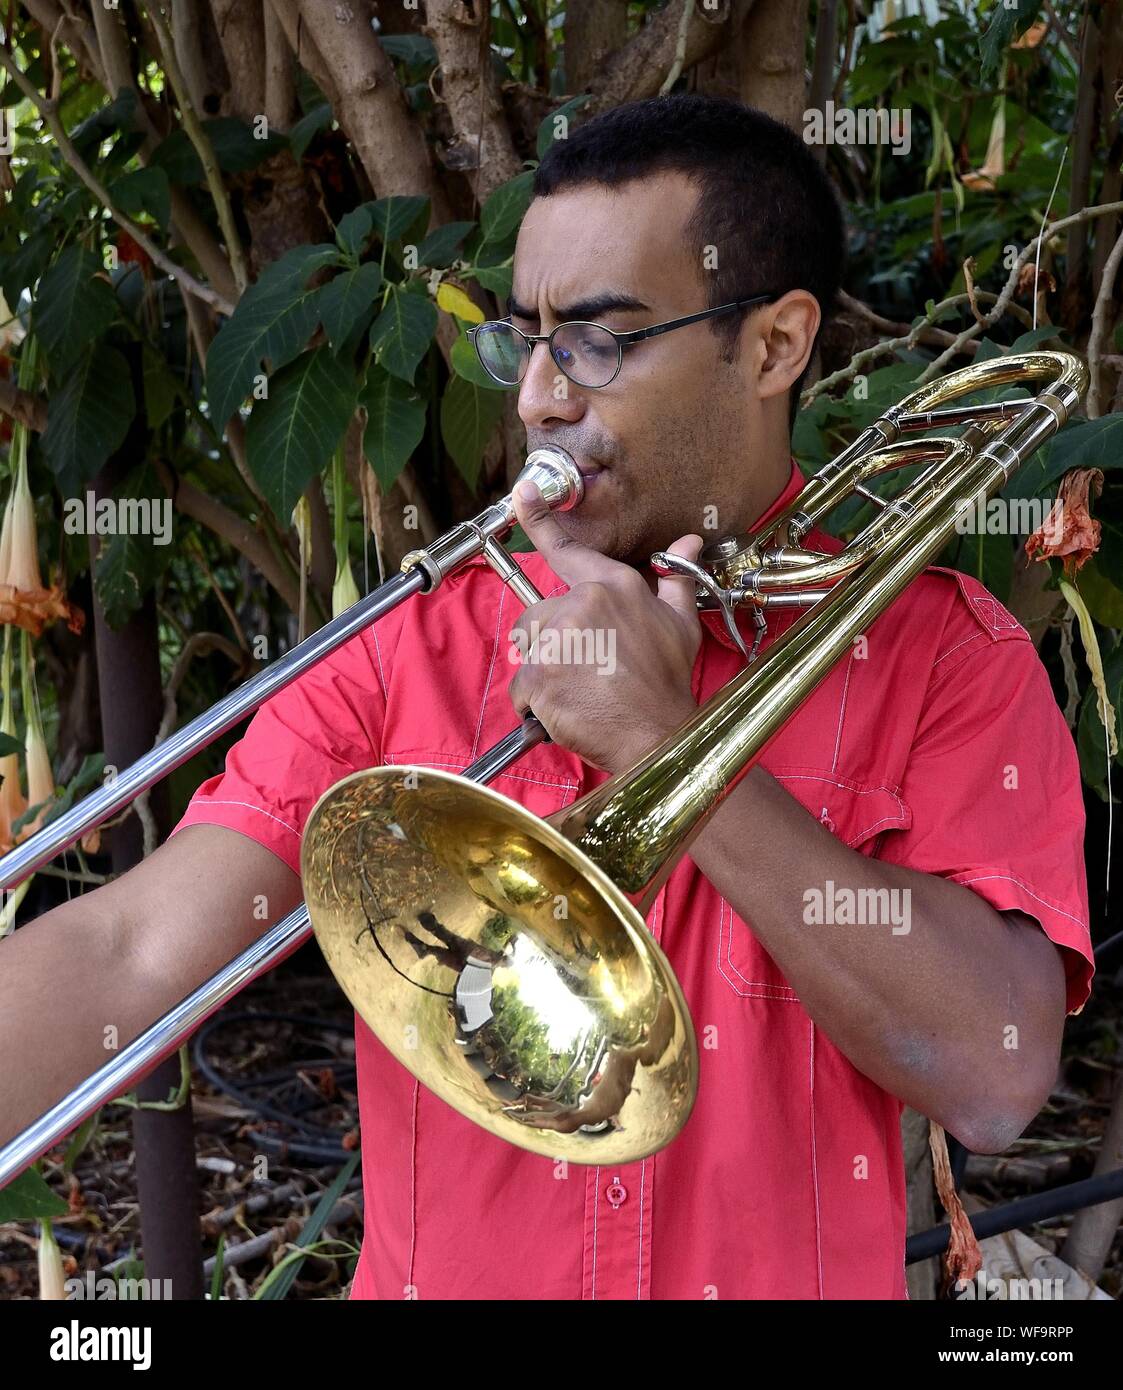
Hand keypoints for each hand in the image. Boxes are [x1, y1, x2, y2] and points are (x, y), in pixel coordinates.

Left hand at [508, 479, 701, 773]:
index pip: (568, 550)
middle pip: (538, 614)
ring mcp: (558, 639)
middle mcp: (582, 604)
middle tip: (586, 669)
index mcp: (613, 586)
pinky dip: (537, 704)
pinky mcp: (539, 674)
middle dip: (553, 641)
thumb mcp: (681, 626)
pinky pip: (522, 687)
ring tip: (579, 690)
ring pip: (528, 649)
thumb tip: (688, 542)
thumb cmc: (666, 684)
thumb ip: (675, 580)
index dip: (539, 519)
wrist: (656, 736)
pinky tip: (567, 709)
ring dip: (543, 672)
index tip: (522, 492)